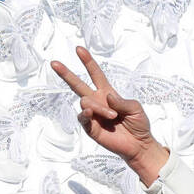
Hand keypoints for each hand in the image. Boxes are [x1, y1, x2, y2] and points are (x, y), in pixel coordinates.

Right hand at [50, 46, 169, 183]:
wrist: (139, 144)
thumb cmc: (138, 124)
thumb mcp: (136, 108)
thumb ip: (122, 101)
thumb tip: (107, 97)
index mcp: (108, 93)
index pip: (96, 74)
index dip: (88, 62)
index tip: (79, 49)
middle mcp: (97, 102)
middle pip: (78, 85)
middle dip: (66, 74)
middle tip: (54, 63)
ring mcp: (93, 115)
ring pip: (85, 102)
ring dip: (99, 108)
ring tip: (113, 116)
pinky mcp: (91, 128)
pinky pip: (82, 118)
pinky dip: (85, 113)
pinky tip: (89, 112)